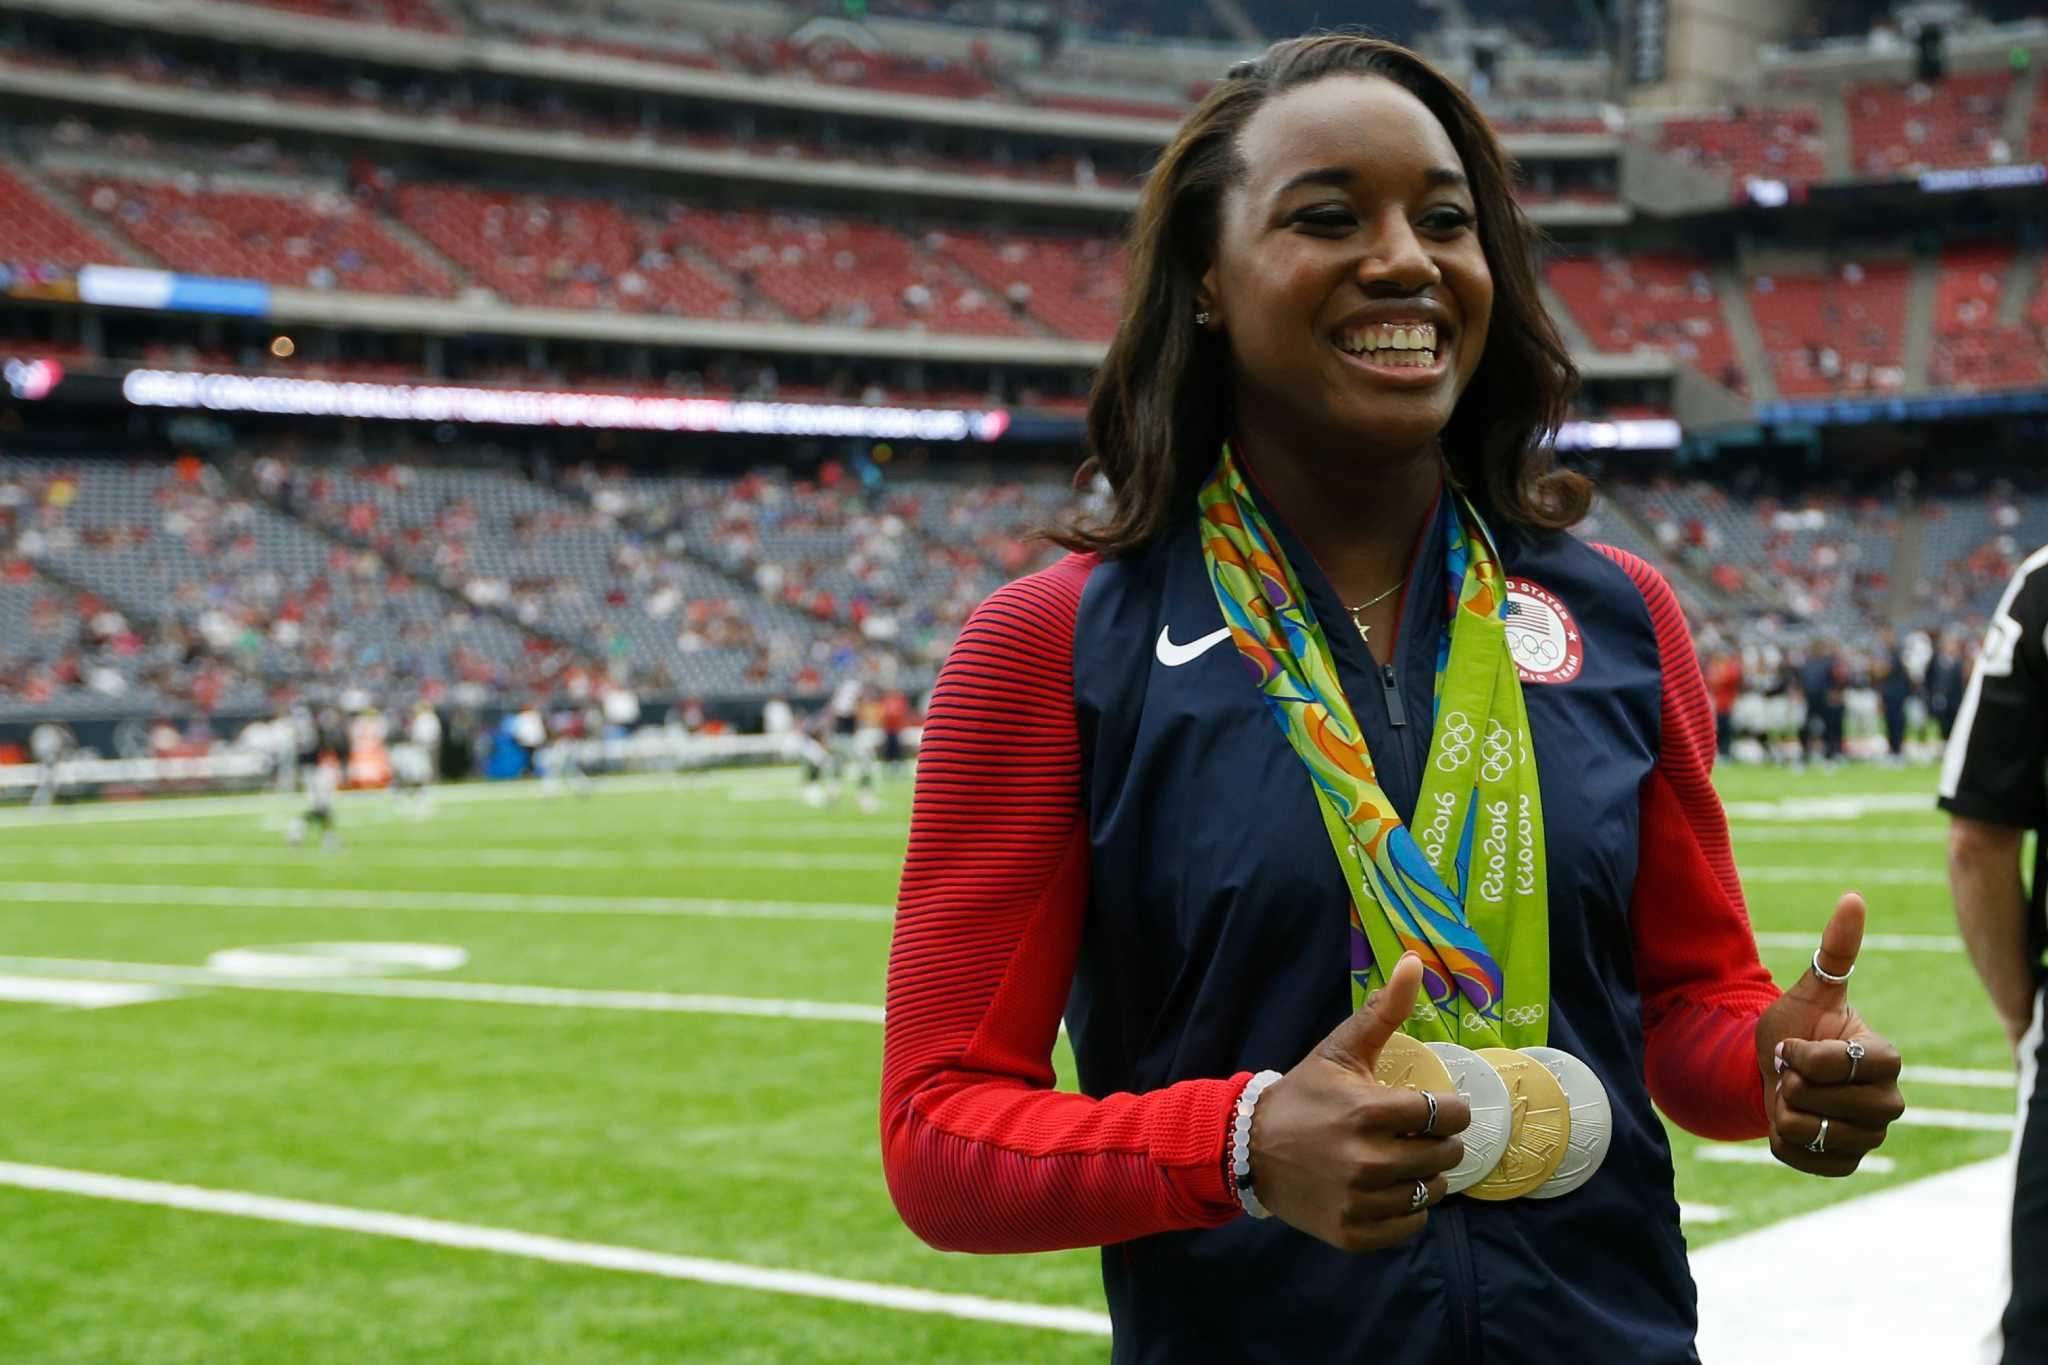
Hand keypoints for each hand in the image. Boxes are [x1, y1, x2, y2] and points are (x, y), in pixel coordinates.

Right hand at [1248, 953, 1469, 1251]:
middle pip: (1445, 1156)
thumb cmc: (1304, 1096)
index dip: (1449, 1109)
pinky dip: (1408, 1210)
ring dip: (1425, 1175)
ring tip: (1403, 1160)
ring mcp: (1360, 1201)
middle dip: (1439, 1141)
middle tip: (1417, 1134)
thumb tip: (1416, 961)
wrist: (1248, 1149)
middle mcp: (1367, 1161)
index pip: (1447, 1116)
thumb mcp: (1339, 1051)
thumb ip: (1382, 1011)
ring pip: (1431, 1192)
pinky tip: (1389, 1189)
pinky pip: (1410, 1226)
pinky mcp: (1352, 1231)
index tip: (1434, 1107)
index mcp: (1368, 1112)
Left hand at [1752, 893, 1906, 1175]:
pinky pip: (1801, 1157)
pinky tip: (1789, 1121)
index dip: (1798, 1054)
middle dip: (1787, 1082)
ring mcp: (1872, 1137)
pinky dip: (1781, 1140)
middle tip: (1792, 1072)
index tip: (1791, 1045)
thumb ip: (1835, 951)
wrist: (1775, 1072)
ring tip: (1792, 1095)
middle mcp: (1890, 1102)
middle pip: (1818, 1101)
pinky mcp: (1847, 1164)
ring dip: (1781, 1110)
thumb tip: (1852, 899)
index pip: (1833, 1065)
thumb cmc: (1796, 1027)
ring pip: (1806, 1131)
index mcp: (1886, 1058)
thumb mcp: (1809, 990)